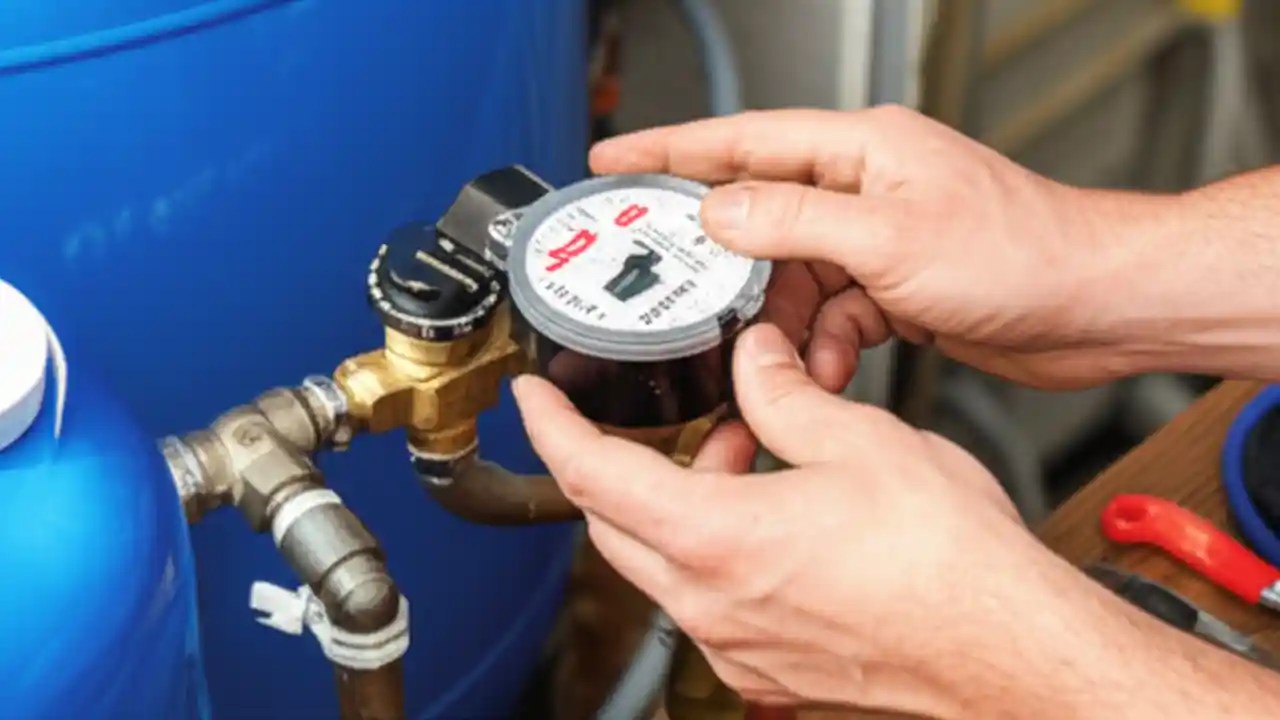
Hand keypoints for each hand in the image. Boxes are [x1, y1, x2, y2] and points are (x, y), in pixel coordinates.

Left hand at [514, 323, 1144, 716]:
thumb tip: (755, 362)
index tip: (535, 399)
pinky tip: (770, 520)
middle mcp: (711, 605)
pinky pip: (711, 603)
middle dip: (619, 465)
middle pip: (614, 525)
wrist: (1012, 653)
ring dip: (680, 506)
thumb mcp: (861, 442)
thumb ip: (785, 395)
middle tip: (657, 422)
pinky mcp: (771, 670)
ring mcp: (738, 647)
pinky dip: (716, 552)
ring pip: (664, 565)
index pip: (591, 474)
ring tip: (742, 456)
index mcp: (715, 539)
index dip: (552, 427)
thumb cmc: (951, 567)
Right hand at [589, 105, 1176, 389]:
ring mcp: (879, 238)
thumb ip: (795, 222)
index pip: (742, 141)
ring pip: (792, 280)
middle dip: (725, 271)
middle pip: (760, 221)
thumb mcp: (891, 237)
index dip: (669, 152)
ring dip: (783, 326)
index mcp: (860, 150)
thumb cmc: (1023, 252)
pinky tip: (835, 365)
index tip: (613, 163)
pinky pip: (830, 314)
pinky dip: (825, 344)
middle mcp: (864, 187)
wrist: (1095, 307)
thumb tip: (719, 213)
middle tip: (683, 302)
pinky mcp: (894, 285)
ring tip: (784, 358)